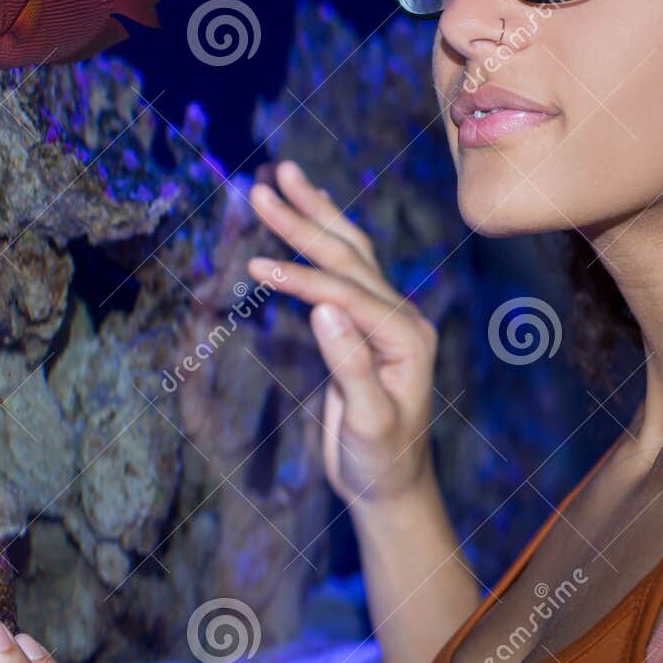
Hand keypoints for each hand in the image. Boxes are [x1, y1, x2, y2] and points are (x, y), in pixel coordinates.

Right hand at [248, 160, 438, 505]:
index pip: (345, 294)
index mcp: (406, 338)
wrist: (392, 485)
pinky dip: (319, 238)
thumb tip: (322, 309)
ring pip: (347, 252)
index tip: (256, 267)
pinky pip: (343, 268)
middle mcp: (400, 317)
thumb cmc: (381, 461)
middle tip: (262, 186)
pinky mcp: (365, 324)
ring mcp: (385, 317)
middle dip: (303, 220)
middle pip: (346, 256)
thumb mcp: (367, 422)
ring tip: (284, 177)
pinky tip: (305, 215)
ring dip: (314, 214)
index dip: (300, 279)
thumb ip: (350, 365)